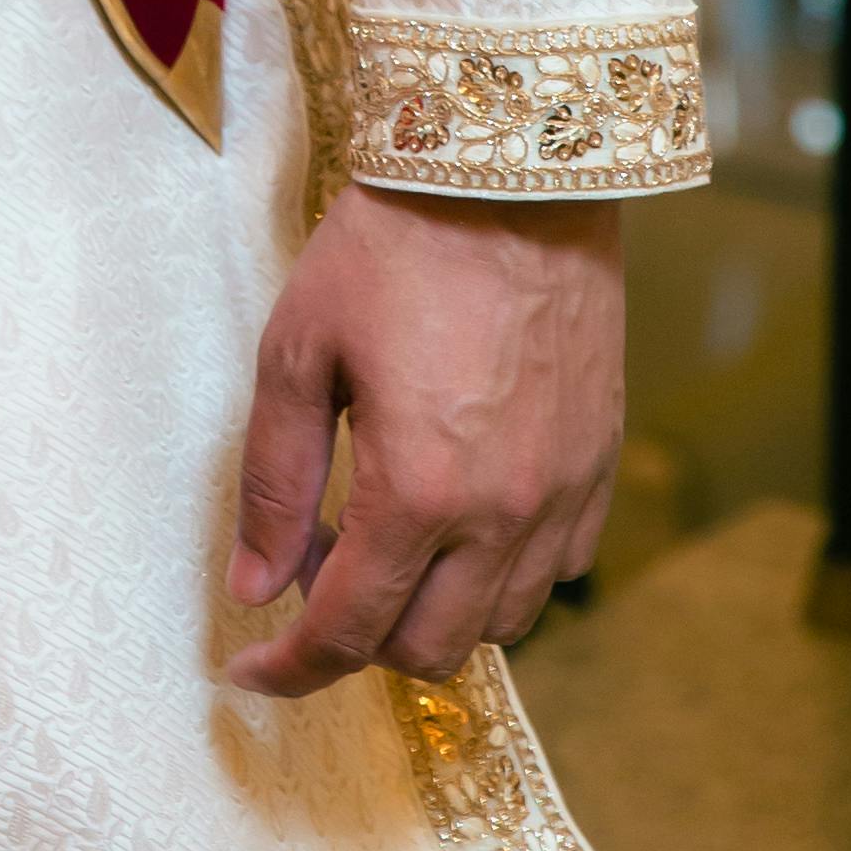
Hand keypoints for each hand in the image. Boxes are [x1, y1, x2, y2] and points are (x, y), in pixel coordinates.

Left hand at [223, 181, 624, 698]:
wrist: (508, 177)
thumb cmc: (391, 250)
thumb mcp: (298, 352)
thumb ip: (274, 482)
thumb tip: (253, 586)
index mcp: (419, 493)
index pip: (347, 630)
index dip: (291, 667)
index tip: (251, 673)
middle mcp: (503, 516)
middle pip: (429, 650)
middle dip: (360, 641)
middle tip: (315, 579)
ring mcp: (564, 496)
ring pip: (499, 623)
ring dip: (433, 612)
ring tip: (383, 542)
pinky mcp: (599, 467)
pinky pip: (557, 570)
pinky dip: (500, 575)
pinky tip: (458, 518)